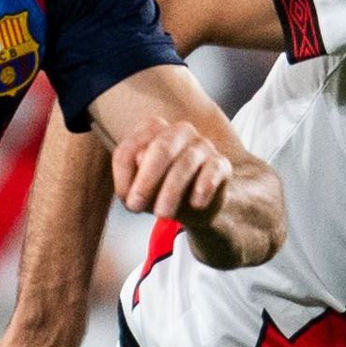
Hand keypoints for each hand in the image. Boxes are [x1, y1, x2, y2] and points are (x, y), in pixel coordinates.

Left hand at [113, 118, 281, 268]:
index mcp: (152, 132)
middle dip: (147, 180)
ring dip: (172, 190)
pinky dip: (204, 186)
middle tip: (136, 207)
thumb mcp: (140, 191)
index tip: (127, 204)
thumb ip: (133, 177)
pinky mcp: (221, 164)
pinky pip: (214, 169)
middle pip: (161, 148)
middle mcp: (179, 132)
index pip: (130, 148)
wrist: (196, 206)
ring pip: (187, 161)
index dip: (124, 176)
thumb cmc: (160, 192)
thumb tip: (140, 158)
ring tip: (162, 214)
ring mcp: (202, 145)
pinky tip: (196, 204)